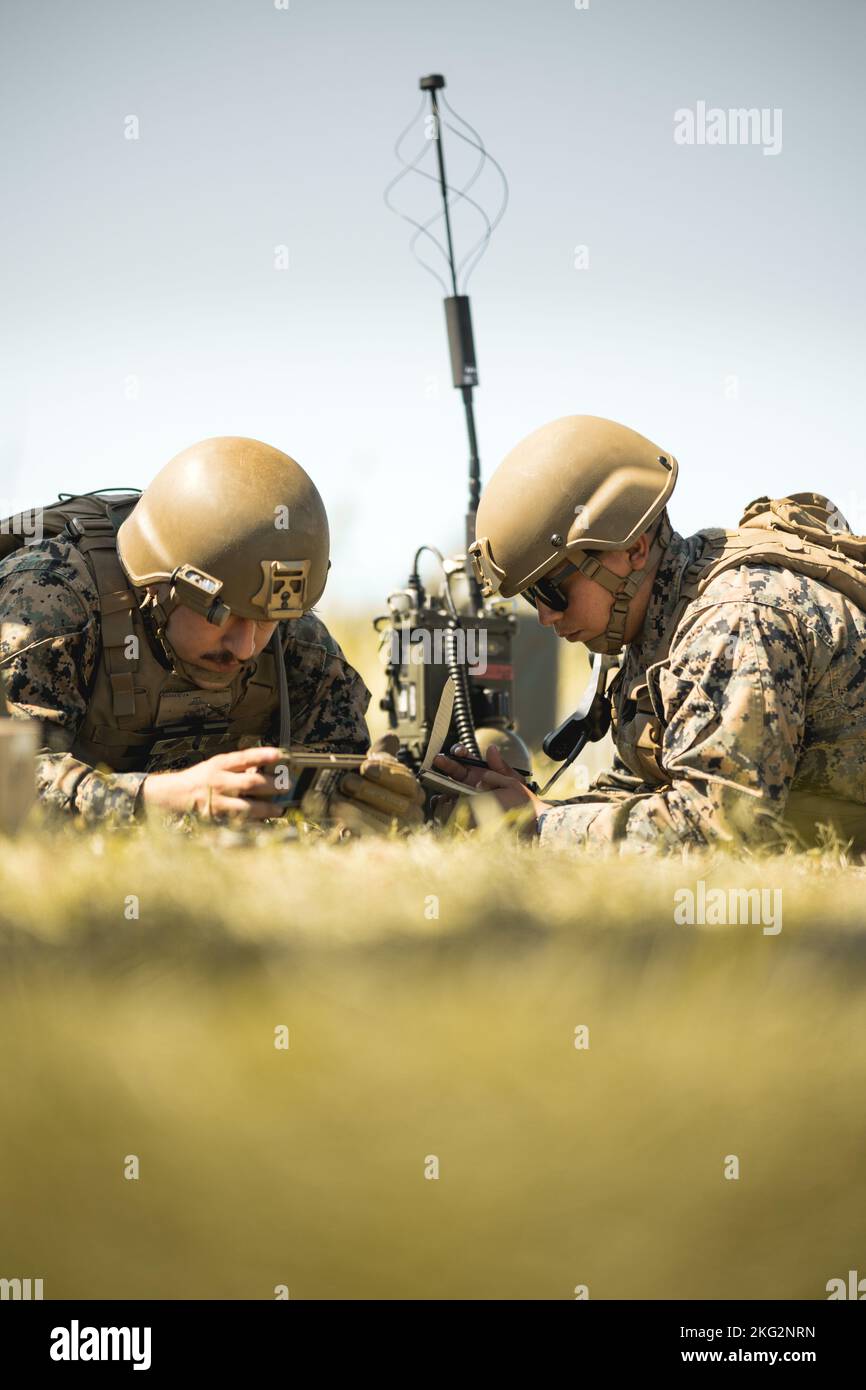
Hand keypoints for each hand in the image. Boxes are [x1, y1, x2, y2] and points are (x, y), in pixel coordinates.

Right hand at [141, 746, 288, 821]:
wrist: (172, 795)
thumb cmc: (199, 779)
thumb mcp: (215, 765)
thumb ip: (237, 767)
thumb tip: (265, 769)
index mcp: (219, 765)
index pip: (244, 758)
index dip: (263, 755)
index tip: (280, 754)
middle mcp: (218, 781)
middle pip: (250, 783)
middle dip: (272, 785)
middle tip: (287, 786)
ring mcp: (217, 801)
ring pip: (246, 806)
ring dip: (266, 808)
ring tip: (280, 809)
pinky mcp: (215, 818)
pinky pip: (238, 822)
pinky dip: (253, 824)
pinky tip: (264, 824)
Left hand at [332, 734, 425, 833]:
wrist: (358, 819)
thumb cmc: (370, 790)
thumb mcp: (377, 770)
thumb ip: (384, 753)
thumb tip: (391, 737)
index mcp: (415, 793)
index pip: (408, 782)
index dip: (386, 773)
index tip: (365, 766)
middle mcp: (415, 814)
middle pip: (399, 804)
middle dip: (370, 791)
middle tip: (346, 782)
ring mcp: (403, 835)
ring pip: (387, 822)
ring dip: (359, 809)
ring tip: (338, 798)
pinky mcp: (387, 849)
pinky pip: (375, 841)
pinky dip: (357, 829)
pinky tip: (341, 820)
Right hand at [433, 743, 548, 826]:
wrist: (521, 821)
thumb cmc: (518, 799)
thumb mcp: (512, 781)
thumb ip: (501, 766)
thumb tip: (491, 748)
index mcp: (479, 772)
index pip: (465, 758)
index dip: (459, 752)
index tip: (458, 752)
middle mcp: (468, 782)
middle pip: (452, 769)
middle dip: (445, 762)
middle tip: (438, 759)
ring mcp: (462, 797)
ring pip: (445, 786)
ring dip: (439, 781)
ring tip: (436, 778)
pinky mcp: (459, 811)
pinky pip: (445, 806)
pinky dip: (440, 802)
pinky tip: (441, 799)